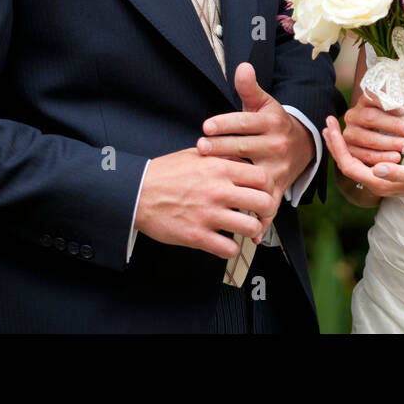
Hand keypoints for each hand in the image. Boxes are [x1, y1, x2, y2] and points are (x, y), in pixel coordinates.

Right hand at [134, 147, 273, 257]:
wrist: (136, 192)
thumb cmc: (166, 173)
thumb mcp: (197, 155)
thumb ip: (223, 156)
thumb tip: (245, 159)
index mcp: (220, 168)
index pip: (262, 178)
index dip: (267, 187)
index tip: (262, 193)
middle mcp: (218, 191)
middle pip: (263, 203)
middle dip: (265, 210)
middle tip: (258, 214)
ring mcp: (208, 214)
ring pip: (251, 228)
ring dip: (251, 231)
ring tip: (243, 229)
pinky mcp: (197, 236)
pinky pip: (229, 249)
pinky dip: (231, 249)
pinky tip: (225, 242)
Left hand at [196, 62, 315, 239]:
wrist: (304, 145)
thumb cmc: (272, 123)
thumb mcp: (264, 102)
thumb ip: (249, 88)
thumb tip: (242, 66)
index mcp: (271, 122)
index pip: (246, 121)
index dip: (226, 123)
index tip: (206, 126)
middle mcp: (277, 145)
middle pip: (247, 146)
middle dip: (223, 148)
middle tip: (201, 149)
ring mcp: (279, 168)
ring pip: (255, 175)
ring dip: (235, 179)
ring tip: (213, 182)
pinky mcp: (280, 188)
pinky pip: (269, 203)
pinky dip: (259, 217)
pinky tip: (244, 227)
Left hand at [322, 115, 403, 203]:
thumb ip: (397, 172)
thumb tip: (375, 168)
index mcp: (380, 184)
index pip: (348, 165)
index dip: (337, 147)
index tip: (332, 127)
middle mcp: (377, 183)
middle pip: (347, 164)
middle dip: (335, 144)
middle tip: (328, 122)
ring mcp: (381, 179)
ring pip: (354, 162)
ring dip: (343, 145)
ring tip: (336, 128)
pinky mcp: (387, 173)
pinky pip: (364, 160)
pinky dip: (355, 147)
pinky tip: (356, 137)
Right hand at [342, 87, 403, 167]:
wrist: (378, 142)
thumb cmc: (392, 125)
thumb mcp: (401, 116)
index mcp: (365, 102)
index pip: (372, 96)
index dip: (387, 102)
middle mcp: (354, 115)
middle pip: (370, 117)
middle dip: (393, 125)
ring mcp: (349, 133)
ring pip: (368, 139)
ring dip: (390, 143)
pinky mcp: (350, 151)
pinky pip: (365, 155)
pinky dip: (382, 158)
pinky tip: (396, 157)